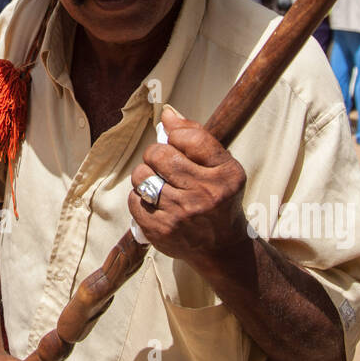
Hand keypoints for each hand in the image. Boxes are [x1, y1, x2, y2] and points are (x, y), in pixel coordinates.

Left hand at [128, 105, 249, 265]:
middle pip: (159, 155)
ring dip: (145, 176)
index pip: (191, 138)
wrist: (221, 248)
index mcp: (224, 174)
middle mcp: (205, 194)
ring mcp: (182, 214)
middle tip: (162, 164)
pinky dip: (139, 197)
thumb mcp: (222, 166)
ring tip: (157, 183)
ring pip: (142, 176)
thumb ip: (197, 136)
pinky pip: (134, 200)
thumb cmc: (219, 199)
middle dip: (155, 154)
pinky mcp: (162, 231)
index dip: (176, 134)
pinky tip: (153, 201)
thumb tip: (167, 113)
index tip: (176, 141)